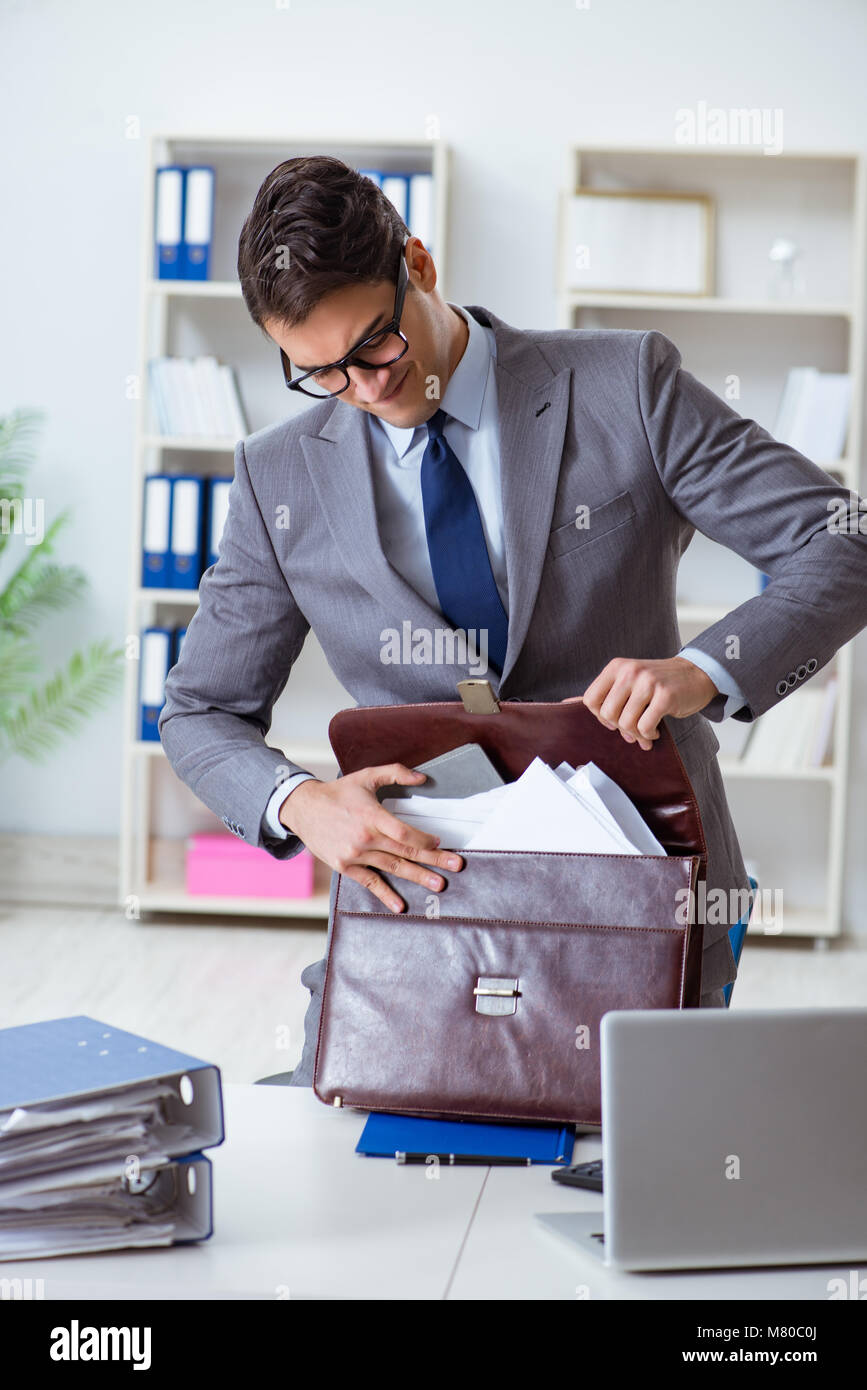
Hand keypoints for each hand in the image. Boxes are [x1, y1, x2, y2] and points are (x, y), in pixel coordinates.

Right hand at [278, 763, 463, 911]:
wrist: (304, 809)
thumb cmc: (338, 792)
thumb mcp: (366, 776)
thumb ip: (395, 773)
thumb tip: (422, 778)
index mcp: (372, 816)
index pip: (404, 832)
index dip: (424, 839)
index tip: (439, 842)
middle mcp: (365, 837)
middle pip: (405, 851)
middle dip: (433, 859)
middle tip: (455, 865)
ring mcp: (355, 854)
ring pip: (393, 867)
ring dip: (417, 877)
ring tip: (438, 884)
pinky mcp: (346, 866)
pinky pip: (370, 882)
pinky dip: (385, 895)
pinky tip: (400, 906)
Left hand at [567, 656, 717, 750]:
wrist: (695, 674)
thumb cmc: (658, 682)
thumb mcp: (627, 681)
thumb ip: (602, 692)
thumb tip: (566, 703)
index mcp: (616, 667)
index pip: (590, 701)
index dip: (600, 717)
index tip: (615, 720)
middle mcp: (629, 671)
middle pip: (607, 714)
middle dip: (619, 728)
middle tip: (632, 731)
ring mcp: (648, 682)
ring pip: (626, 723)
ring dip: (636, 734)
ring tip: (645, 732)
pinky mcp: (665, 695)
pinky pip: (646, 725)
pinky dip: (649, 734)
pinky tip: (655, 730)